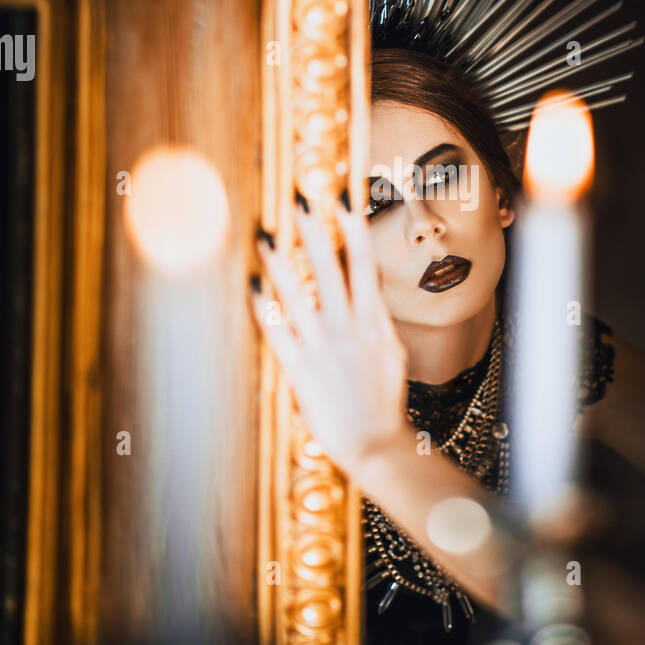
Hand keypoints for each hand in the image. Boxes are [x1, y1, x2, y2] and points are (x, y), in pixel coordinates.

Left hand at [250, 200, 408, 474]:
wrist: (376, 444)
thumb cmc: (384, 400)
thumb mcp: (392, 351)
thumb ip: (378, 317)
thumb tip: (368, 286)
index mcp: (374, 321)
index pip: (364, 264)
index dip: (354, 229)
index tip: (343, 200)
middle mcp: (349, 327)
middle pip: (331, 268)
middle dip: (315, 232)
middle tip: (300, 201)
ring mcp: (323, 346)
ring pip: (300, 294)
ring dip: (282, 263)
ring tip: (266, 237)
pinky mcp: (301, 369)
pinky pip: (278, 332)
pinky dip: (265, 308)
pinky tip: (253, 287)